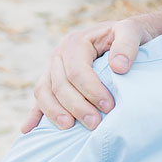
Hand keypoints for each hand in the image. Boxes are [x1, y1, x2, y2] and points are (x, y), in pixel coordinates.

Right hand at [22, 18, 151, 131]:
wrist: (125, 36)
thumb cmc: (130, 35)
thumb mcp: (133, 31)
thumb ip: (128, 44)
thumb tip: (118, 67)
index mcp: (76, 43)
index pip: (77, 71)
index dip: (91, 90)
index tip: (109, 107)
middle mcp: (59, 55)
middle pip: (59, 85)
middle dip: (76, 106)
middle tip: (95, 124)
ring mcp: (53, 69)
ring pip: (44, 93)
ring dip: (54, 112)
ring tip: (69, 128)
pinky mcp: (52, 82)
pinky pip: (40, 98)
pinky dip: (34, 114)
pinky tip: (28, 130)